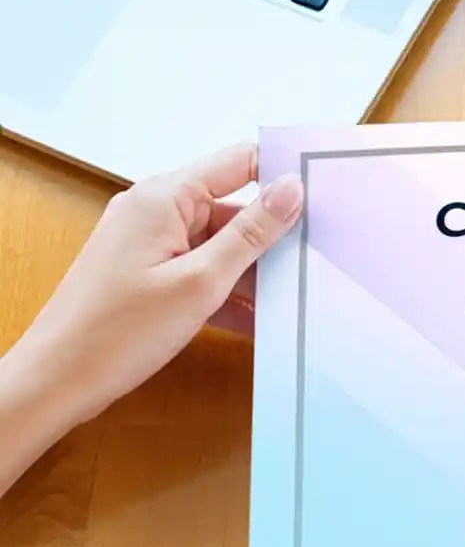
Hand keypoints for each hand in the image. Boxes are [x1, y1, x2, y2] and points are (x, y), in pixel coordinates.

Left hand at [15, 143, 302, 421]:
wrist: (56, 384)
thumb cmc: (115, 333)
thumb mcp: (200, 282)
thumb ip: (251, 233)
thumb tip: (292, 189)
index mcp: (164, 198)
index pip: (239, 162)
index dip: (282, 174)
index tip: (325, 195)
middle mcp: (156, 211)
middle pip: (233, 208)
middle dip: (273, 236)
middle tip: (318, 260)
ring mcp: (151, 244)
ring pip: (221, 245)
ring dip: (253, 272)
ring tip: (293, 299)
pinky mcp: (149, 275)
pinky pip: (202, 272)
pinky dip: (229, 293)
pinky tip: (258, 323)